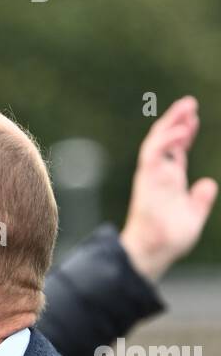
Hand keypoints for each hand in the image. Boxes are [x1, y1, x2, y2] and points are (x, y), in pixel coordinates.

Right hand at [119, 95, 217, 281]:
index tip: (193, 120)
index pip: (175, 152)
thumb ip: (201, 200)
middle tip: (189, 104)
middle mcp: (159, 175)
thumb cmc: (170, 239)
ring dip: (171, 123)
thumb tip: (209, 184)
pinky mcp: (147, 179)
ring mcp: (152, 176)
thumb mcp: (193, 216)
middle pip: (166, 141)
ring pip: (157, 141)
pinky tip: (182, 129)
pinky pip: (153, 153)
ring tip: (186, 107)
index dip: (184, 135)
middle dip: (177, 121)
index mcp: (170, 182)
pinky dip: (167, 139)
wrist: (155, 251)